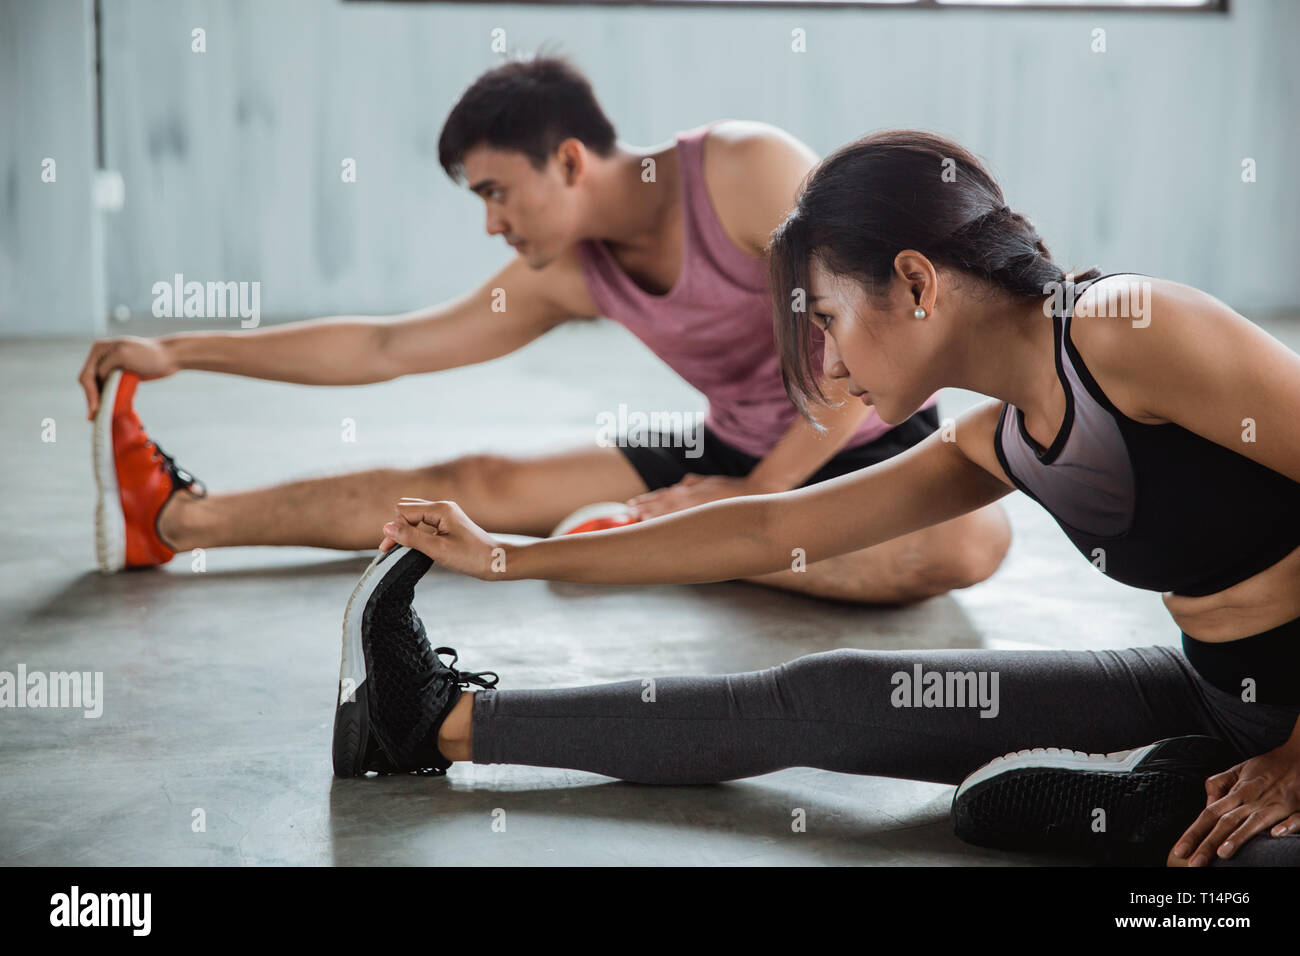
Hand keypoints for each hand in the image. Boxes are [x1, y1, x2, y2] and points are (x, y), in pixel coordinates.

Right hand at [78, 336, 178, 419]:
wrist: (171, 357)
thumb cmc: (150, 354)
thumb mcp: (123, 355)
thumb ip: (106, 366)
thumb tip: (98, 379)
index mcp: (99, 349)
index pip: (87, 375)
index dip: (90, 393)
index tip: (96, 409)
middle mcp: (102, 357)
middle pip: (90, 382)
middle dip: (92, 399)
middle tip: (94, 417)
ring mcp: (111, 367)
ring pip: (98, 387)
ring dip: (98, 401)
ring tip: (98, 417)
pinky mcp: (121, 375)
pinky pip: (108, 389)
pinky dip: (107, 399)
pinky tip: (108, 410)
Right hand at [379, 498, 505, 580]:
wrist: (495, 561)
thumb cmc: (471, 557)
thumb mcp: (438, 550)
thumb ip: (412, 537)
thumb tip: (387, 527)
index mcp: (440, 509)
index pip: (404, 511)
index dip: (396, 529)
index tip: (390, 550)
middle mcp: (442, 507)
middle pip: (407, 509)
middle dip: (398, 527)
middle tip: (395, 548)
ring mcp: (446, 514)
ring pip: (414, 515)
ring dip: (406, 529)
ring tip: (401, 548)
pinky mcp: (448, 523)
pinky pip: (424, 522)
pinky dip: (415, 532)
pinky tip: (415, 546)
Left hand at [625, 474, 754, 519]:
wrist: (755, 493)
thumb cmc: (733, 490)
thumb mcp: (711, 481)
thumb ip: (696, 481)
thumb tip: (684, 482)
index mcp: (690, 489)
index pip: (663, 495)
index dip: (646, 500)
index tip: (632, 504)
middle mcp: (689, 495)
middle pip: (661, 501)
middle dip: (643, 506)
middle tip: (628, 512)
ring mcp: (695, 504)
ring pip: (668, 509)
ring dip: (650, 513)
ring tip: (635, 517)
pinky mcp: (702, 512)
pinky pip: (680, 518)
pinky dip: (665, 520)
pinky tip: (654, 524)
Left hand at [1168, 742, 1299, 865]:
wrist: (1298, 756)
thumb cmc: (1266, 767)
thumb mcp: (1237, 770)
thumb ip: (1218, 785)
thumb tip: (1206, 805)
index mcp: (1237, 793)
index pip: (1209, 814)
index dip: (1193, 832)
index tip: (1180, 850)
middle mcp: (1253, 800)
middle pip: (1225, 822)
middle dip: (1208, 844)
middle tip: (1194, 863)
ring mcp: (1275, 805)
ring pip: (1254, 822)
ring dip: (1238, 837)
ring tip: (1223, 854)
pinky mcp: (1298, 808)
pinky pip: (1294, 818)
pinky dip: (1286, 826)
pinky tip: (1274, 835)